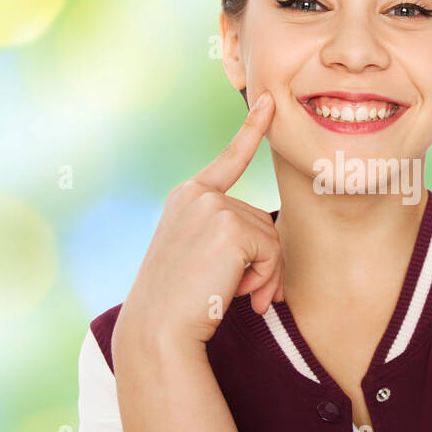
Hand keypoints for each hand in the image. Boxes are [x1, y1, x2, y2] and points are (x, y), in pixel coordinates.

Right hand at [112, 91, 283, 360]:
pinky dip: (266, 278)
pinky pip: (273, 252)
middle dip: (265, 263)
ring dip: (266, 275)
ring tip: (239, 297)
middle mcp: (198, 195)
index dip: (252, 128)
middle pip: (263, 221)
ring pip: (272, 238)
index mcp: (187, 198)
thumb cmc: (179, 305)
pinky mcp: (229, 226)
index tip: (268, 101)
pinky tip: (239, 294)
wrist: (158, 330)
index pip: (228, 160)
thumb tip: (273, 247)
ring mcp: (213, 207)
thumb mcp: (199, 258)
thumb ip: (229, 238)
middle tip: (248, 295)